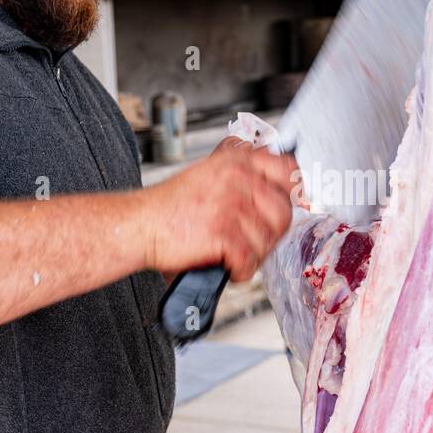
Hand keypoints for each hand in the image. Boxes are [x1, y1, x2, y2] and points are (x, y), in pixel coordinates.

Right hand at [144, 137, 297, 281]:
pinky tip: (225, 264)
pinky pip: (249, 260)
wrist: (139, 225)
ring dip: (252, 254)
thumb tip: (280, 188)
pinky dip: (238, 270)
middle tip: (250, 241)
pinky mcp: (224, 232)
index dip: (293, 189)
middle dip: (270, 234)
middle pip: (283, 211)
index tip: (292, 202)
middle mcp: (237, 178)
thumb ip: (243, 176)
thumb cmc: (171, 208)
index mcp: (236, 161)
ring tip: (231, 253)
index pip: (286, 168)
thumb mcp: (209, 175)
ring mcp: (232, 204)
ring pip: (267, 240)